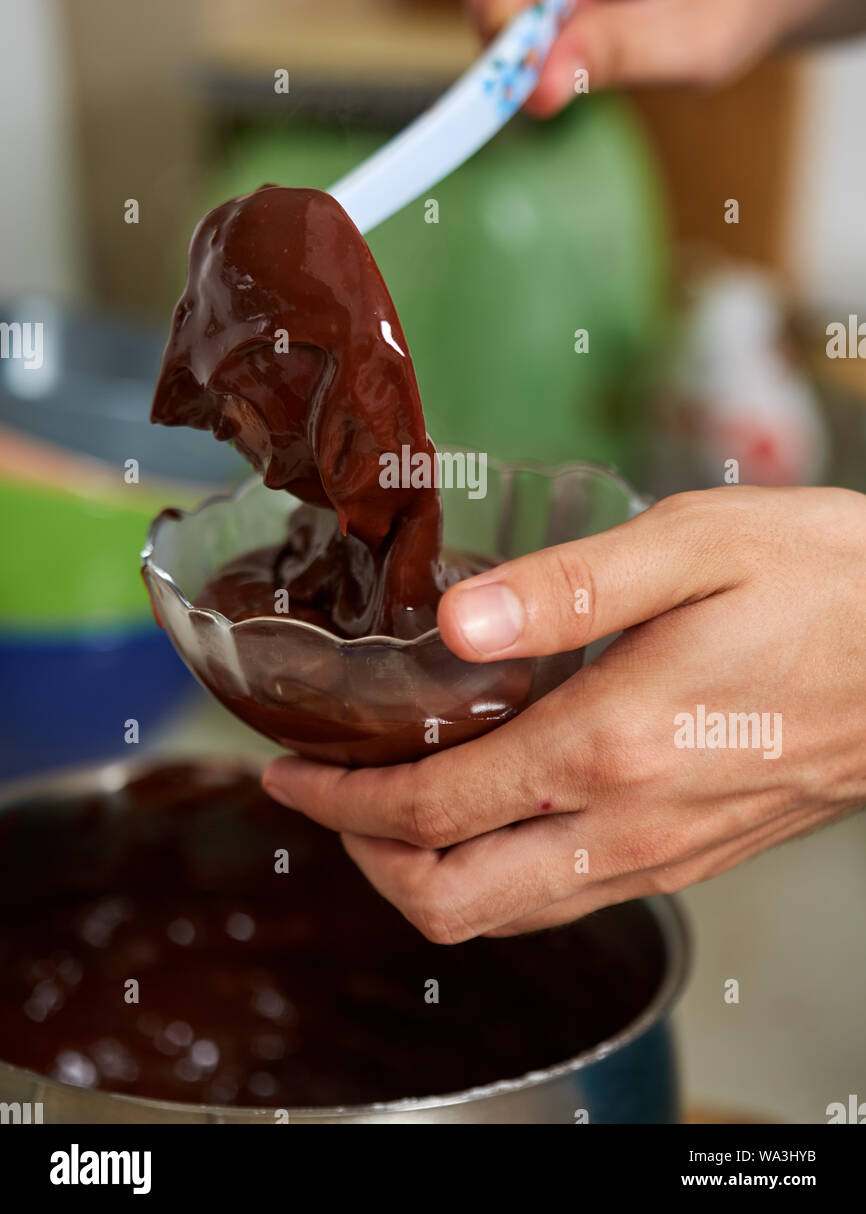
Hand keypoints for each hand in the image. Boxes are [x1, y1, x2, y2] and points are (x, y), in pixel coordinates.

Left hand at [263, 487, 865, 942]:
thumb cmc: (826, 585)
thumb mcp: (694, 546)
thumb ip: (566, 585)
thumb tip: (455, 621)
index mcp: (609, 744)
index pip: (431, 813)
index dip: (339, 804)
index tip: (290, 773)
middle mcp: (629, 824)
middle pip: (453, 901)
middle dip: (365, 861)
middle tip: (326, 798)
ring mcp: (664, 854)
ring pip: (508, 917)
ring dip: (428, 876)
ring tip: (391, 807)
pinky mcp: (693, 856)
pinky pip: (568, 900)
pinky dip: (499, 875)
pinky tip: (493, 809)